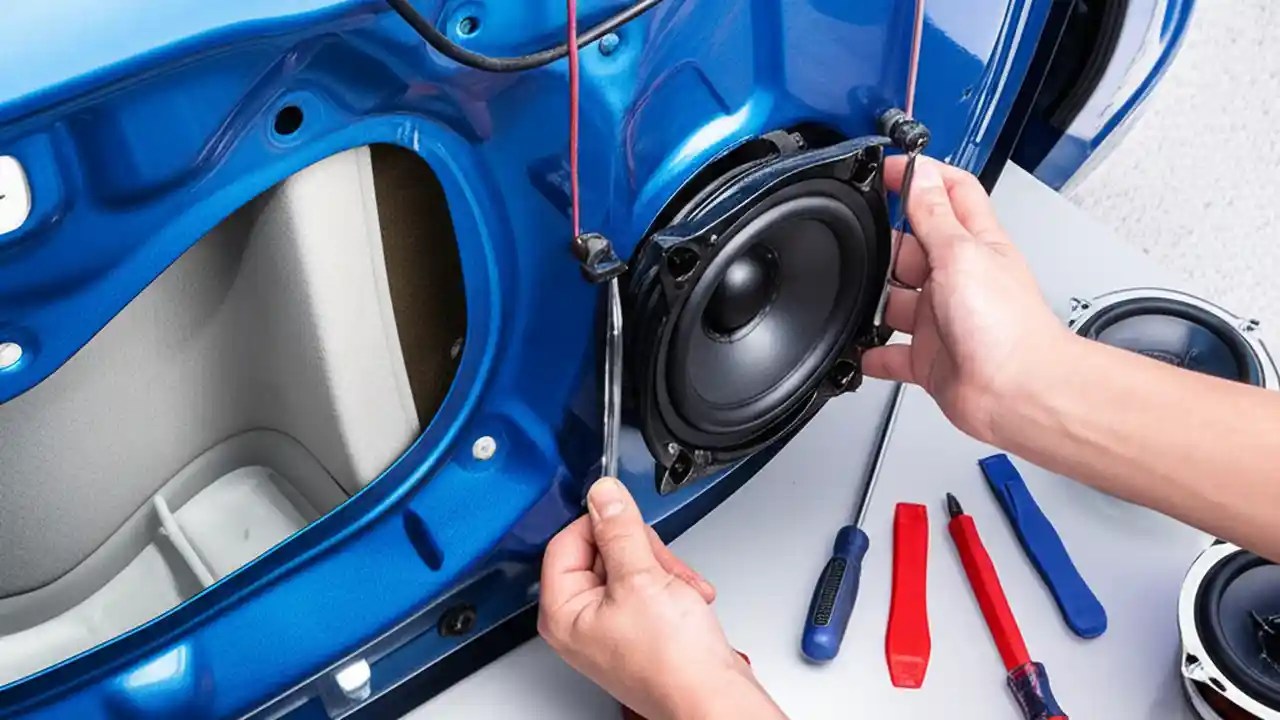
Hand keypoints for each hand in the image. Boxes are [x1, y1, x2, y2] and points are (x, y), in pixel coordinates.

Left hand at [539, 478, 785, 719]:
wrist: (712, 697)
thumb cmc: (672, 663)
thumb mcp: (642, 577)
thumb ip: (620, 529)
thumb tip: (603, 494)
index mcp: (562, 611)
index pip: (566, 541)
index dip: (599, 525)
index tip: (626, 518)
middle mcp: (580, 620)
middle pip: (601, 550)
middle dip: (641, 550)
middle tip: (658, 565)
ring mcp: (610, 625)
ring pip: (630, 564)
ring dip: (663, 567)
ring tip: (679, 588)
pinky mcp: (639, 627)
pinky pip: (648, 585)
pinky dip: (672, 585)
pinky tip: (688, 598)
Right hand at [863, 156, 1072, 443]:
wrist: (1018, 394)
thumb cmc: (1007, 327)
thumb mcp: (961, 254)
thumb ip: (934, 214)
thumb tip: (920, 172)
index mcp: (974, 244)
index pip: (951, 192)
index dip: (922, 176)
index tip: (889, 168)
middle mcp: (957, 279)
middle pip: (911, 248)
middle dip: (885, 246)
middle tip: (864, 246)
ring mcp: (941, 319)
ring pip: (893, 301)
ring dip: (874, 303)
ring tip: (860, 301)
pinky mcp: (928, 358)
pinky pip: (889, 353)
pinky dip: (872, 352)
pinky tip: (860, 349)